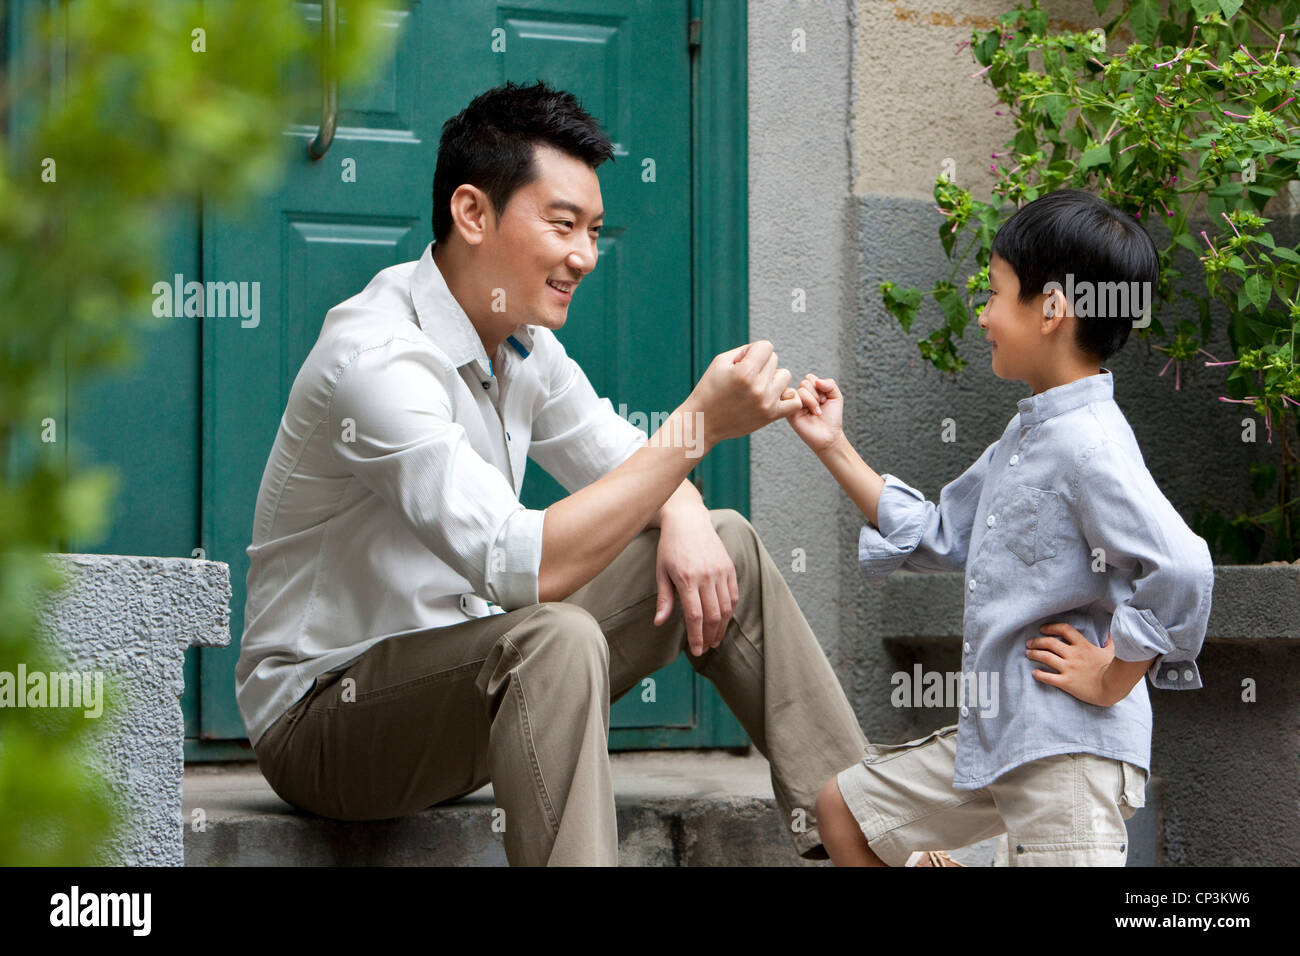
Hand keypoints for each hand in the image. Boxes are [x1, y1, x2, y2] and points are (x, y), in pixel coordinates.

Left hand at [653, 512, 738, 656]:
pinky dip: (730, 611)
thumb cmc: (670, 547)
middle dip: (709, 636)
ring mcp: (720, 571)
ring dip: (721, 627)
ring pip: (726, 608)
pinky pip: (733, 595)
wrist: (688, 520)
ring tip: (714, 639)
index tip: (696, 650)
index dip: (696, 637)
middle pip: (713, 615)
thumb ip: (664, 599)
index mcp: (687, 578)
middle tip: (705, 648)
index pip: (695, 616)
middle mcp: (706, 576)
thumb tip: (659, 623)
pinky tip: (723, 620)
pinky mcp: (729, 568)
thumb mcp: (661, 572)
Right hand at [684, 340, 802, 446]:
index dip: (755, 351)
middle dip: (761, 364)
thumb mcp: (720, 363)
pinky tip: (774, 396)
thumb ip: (744, 350)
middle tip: (746, 376)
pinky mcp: (771, 416)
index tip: (744, 361)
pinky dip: (787, 397)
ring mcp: (766, 402)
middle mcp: (757, 387)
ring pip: (785, 376)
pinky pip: (794, 401)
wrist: (703, 422)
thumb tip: (763, 350)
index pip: (766, 346)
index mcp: (744, 372)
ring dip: (773, 378)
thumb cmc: (709, 390)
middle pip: (774, 360)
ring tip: (758, 386)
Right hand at [787, 373, 844, 453]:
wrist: (829, 435)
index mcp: (809, 391)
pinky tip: (808, 412)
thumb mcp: (836, 396)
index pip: (809, 377)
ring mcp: (794, 404)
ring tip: (816, 412)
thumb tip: (817, 380)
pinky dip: (803, 402)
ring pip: (801, 389)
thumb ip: (830, 383)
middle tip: (820, 406)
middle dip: (816, 394)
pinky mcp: (789, 412)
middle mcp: (800, 396)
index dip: (819, 386)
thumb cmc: (832, 418)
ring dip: (812, 401)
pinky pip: (791, 397)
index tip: (825, 400)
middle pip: (805, 382)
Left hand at [1026, 623, 1119, 705]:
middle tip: (1029, 643)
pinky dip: (1039, 674)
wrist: (1114, 687)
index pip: (1064, 629)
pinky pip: (1048, 677)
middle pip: (1049, 643)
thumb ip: (1109, 641)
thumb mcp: (1112, 652)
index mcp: (1083, 645)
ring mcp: (1069, 668)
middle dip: (1037, 641)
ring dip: (1034, 654)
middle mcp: (1073, 655)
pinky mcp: (1066, 682)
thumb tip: (1110, 633)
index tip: (1043, 629)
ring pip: (1045, 657)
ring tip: (1028, 653)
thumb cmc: (1114, 670)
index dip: (1051, 627)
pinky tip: (1034, 673)